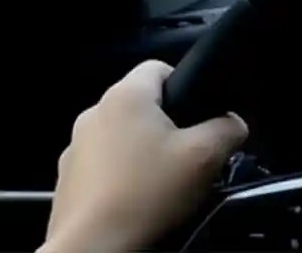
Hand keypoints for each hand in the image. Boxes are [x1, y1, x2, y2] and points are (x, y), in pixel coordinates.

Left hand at [39, 60, 247, 252]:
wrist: (94, 247)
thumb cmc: (148, 194)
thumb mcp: (205, 157)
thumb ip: (228, 129)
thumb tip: (233, 124)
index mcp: (125, 96)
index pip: (159, 67)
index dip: (186, 86)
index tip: (200, 117)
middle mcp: (93, 114)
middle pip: (142, 107)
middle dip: (167, 128)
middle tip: (189, 157)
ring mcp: (75, 148)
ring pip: (121, 138)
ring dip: (142, 154)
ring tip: (163, 186)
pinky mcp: (67, 180)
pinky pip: (103, 168)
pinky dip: (120, 179)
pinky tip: (137, 202)